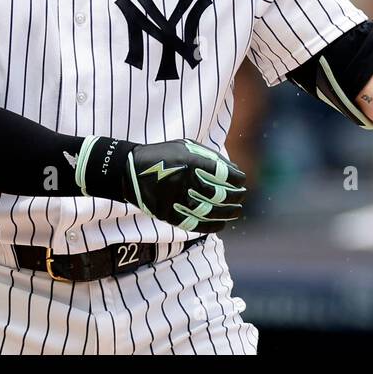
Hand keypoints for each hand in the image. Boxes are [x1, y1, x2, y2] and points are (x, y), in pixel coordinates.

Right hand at [76, 137, 245, 232]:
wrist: (131, 171)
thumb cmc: (164, 156)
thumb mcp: (187, 147)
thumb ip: (211, 157)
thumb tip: (235, 170)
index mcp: (191, 161)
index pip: (224, 174)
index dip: (237, 178)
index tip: (241, 180)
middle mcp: (185, 181)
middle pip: (221, 194)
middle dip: (236, 196)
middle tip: (241, 196)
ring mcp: (177, 199)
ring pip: (211, 211)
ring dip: (228, 213)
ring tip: (236, 211)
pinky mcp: (169, 214)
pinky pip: (195, 224)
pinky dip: (211, 226)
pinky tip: (221, 224)